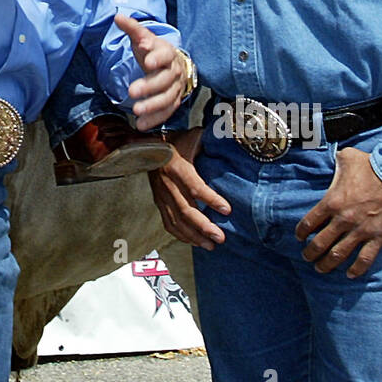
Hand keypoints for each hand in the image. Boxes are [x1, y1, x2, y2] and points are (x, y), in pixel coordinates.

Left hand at [117, 16, 189, 129]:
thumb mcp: (144, 38)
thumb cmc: (154, 50)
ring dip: (152, 106)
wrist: (173, 64)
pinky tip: (141, 124)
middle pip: (165, 79)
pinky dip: (155, 119)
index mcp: (167, 53)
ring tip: (136, 111)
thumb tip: (117, 17)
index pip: (164, 54)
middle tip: (132, 91)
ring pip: (167, 98)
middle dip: (149, 86)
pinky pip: (167, 112)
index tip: (146, 61)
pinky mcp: (173, 102)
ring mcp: (176, 88)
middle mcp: (174, 71)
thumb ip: (132, 28)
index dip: (156, 57)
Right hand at [146, 127, 229, 248]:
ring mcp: (161, 195)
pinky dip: (181, 235)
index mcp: (177, 166)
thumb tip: (233, 142)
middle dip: (204, 226)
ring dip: (194, 236)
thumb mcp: (193, 136)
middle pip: (186, 210)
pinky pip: (168, 223)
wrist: (147, 144)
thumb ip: (210, 142)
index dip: (211, 200)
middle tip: (221, 237)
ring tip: (211, 245)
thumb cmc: (176, 140)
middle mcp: (167, 183)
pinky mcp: (158, 202)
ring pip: (176, 221)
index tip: (227, 210)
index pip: (195, 187)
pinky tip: (195, 241)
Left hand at [295, 146, 381, 277]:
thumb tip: (333, 157)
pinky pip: (365, 259)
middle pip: (320, 243)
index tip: (300, 237)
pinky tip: (350, 274)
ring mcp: (360, 230)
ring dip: (327, 264)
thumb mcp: (347, 157)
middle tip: (307, 257)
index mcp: (332, 201)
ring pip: (339, 254)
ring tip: (321, 268)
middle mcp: (343, 219)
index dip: (301, 232)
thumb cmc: (373, 165)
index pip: (309, 222)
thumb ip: (336, 160)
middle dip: (310, 253)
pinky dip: (357, 269)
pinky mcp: (378, 237)